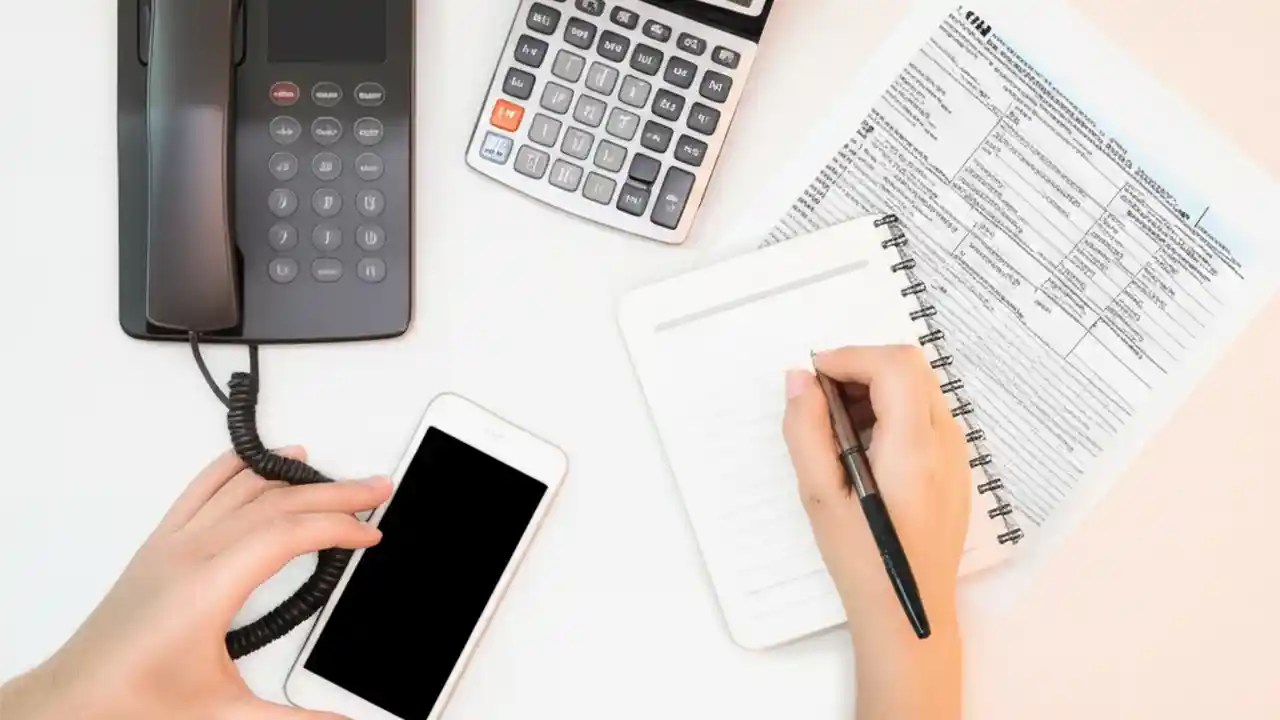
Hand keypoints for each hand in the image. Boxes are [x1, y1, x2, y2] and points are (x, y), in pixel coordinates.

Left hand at [0, 447, 391, 719]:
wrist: (73, 701)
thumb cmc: (133, 702)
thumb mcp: (226, 714)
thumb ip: (294, 718)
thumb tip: (343, 718)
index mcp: (210, 586)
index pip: (290, 534)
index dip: (339, 528)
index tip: (370, 534)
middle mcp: (191, 554)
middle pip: (276, 502)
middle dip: (335, 492)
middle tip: (375, 488)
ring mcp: (173, 544)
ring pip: (243, 488)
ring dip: (294, 477)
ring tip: (332, 475)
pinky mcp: (159, 545)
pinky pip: (203, 488)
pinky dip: (238, 467)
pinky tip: (257, 463)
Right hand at [783, 346, 969, 718]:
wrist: (909, 614)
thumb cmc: (863, 562)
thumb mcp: (819, 496)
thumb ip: (805, 431)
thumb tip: (799, 380)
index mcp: (914, 448)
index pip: (894, 365)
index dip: (850, 356)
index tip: (815, 375)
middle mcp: (945, 443)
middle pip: (911, 368)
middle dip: (862, 367)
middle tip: (822, 398)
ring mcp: (956, 455)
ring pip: (921, 388)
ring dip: (876, 388)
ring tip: (837, 428)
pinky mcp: (955, 468)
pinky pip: (927, 415)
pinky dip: (893, 411)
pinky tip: (864, 448)